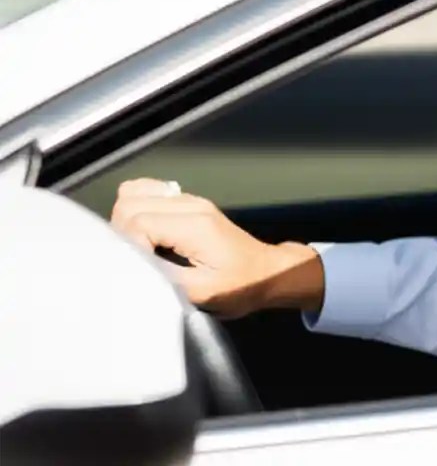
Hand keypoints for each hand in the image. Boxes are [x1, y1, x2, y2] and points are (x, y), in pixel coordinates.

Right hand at [111, 178, 323, 317]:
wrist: (268, 272)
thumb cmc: (241, 285)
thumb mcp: (202, 292)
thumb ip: (164, 278)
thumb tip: (131, 267)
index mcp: (194, 225)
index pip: (137, 221)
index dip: (127, 245)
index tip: (136, 266)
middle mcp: (191, 205)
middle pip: (129, 203)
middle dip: (121, 232)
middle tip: (133, 258)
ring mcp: (189, 200)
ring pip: (134, 192)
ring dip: (126, 219)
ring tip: (137, 246)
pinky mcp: (187, 203)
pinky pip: (148, 192)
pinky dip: (136, 208)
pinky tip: (144, 231)